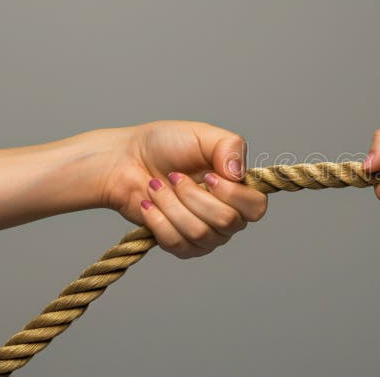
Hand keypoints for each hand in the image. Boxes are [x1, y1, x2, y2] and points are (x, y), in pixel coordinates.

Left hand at [99, 121, 266, 258]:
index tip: (207, 176)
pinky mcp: (182, 246)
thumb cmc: (164, 145)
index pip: (256, 207)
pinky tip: (149, 204)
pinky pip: (177, 244)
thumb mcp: (202, 134)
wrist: (124, 162)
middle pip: (227, 222)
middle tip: (175, 177)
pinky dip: (158, 220)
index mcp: (239, 188)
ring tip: (156, 186)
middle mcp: (228, 215)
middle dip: (194, 197)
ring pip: (200, 234)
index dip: (233, 195)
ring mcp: (206, 234)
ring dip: (172, 205)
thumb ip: (230, 146)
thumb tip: (239, 174)